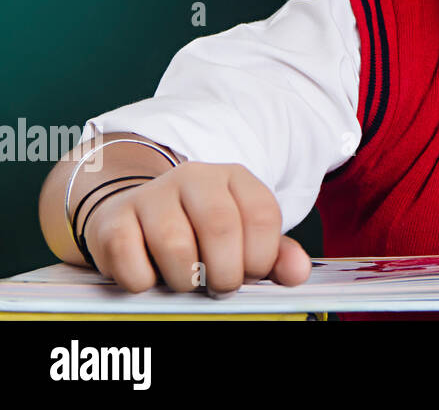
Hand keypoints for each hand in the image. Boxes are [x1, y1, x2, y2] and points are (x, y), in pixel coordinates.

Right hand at [79, 161, 312, 293]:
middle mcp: (194, 177)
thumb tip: (298, 273)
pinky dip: (144, 281)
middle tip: (221, 288)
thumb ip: (275, 255)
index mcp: (234, 178)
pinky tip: (151, 277)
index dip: (262, 255)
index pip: (262, 214)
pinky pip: (130, 259)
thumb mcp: (242, 237)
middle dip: (226, 272)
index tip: (252, 275)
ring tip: (187, 283)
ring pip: (175, 244)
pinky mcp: (114, 219)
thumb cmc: (198, 232)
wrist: (135, 215)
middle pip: (220, 226)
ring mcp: (152, 195)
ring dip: (185, 280)